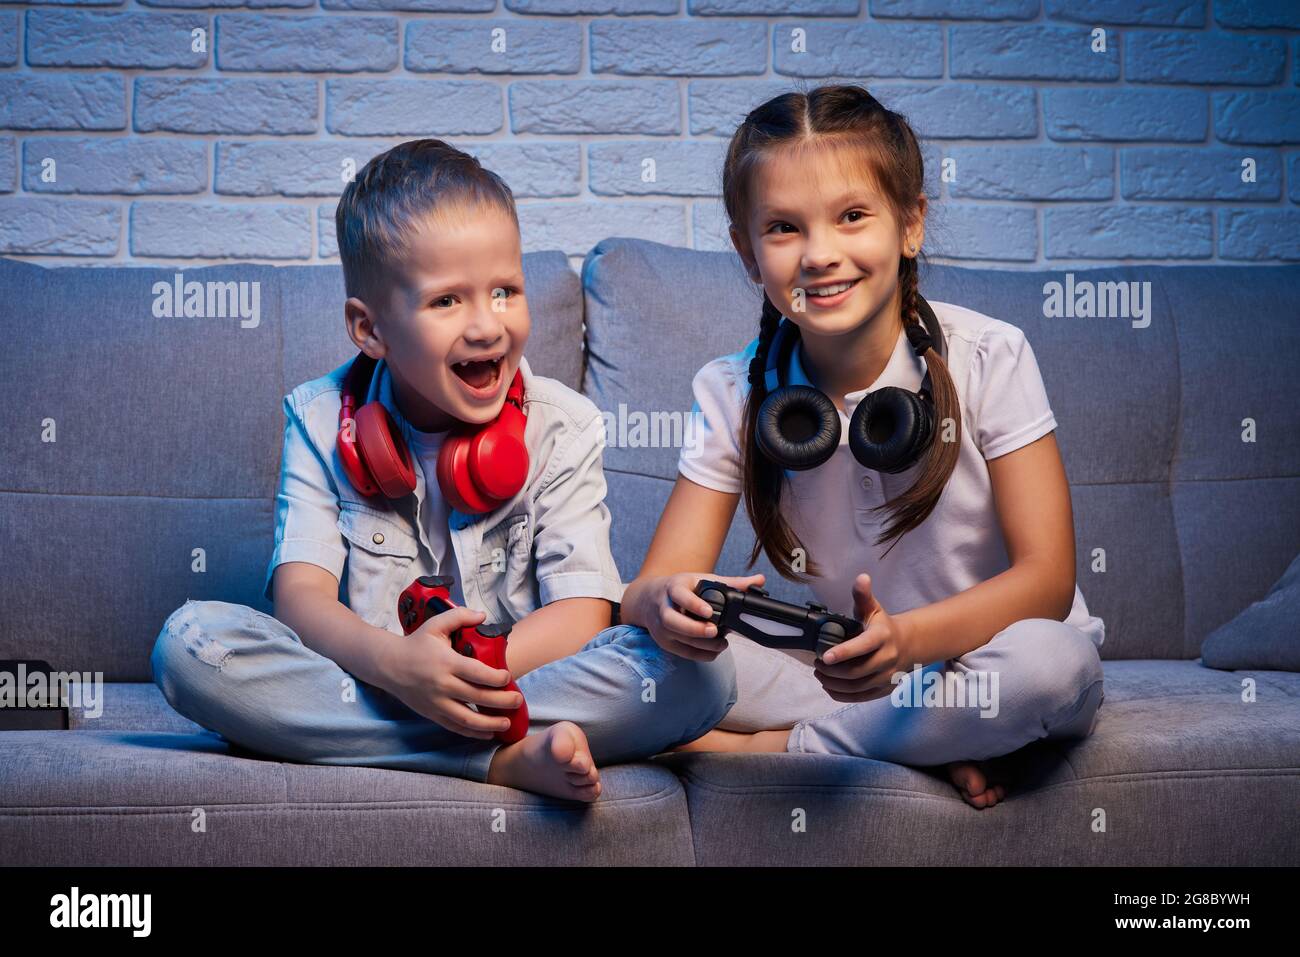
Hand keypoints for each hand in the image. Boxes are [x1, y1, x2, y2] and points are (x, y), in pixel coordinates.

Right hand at [378, 604, 522, 739]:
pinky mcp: (432, 714)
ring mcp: (436, 702)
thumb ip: (459, 616)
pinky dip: (472, 732)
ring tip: (506, 723)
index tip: (508, 677)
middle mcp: (442, 684)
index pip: (476, 673)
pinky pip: (454, 726)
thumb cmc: (416, 643)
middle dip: (501, 701)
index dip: (496, 678)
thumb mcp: (435, 624)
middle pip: (477, 697)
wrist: (388, 665)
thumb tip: (483, 615)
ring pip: (466, 718)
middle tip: (518, 700)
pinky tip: (487, 733)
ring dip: (489, 723)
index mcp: (446, 662)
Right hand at [642, 572, 766, 661]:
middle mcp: (663, 607)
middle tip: (714, 631)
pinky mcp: (664, 642)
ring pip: (677, 638)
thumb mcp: (702, 580)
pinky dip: (698, 654)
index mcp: (673, 587)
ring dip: (700, 644)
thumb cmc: (682, 588)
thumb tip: (760, 580)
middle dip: (693, 628)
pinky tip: (714, 651)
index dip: (693, 604)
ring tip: (721, 643)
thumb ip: (731, 582)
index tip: (709, 611)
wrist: (649, 599)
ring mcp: (661, 627)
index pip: (679, 595)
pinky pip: (681, 652)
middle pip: (672, 621)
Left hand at [813, 573, 915, 703]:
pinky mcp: (884, 689)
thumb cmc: (883, 626)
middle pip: (857, 671)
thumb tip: (861, 578)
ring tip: (819, 674)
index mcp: (883, 637)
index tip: (824, 656)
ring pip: (857, 687)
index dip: (843, 652)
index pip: (863, 646)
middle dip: (832, 670)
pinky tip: (829, 686)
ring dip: (834, 683)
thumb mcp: (873, 609)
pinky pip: (861, 698)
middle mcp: (888, 658)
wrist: (908, 645)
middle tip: (817, 664)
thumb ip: (863, 596)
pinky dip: (842, 695)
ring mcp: (887, 677)